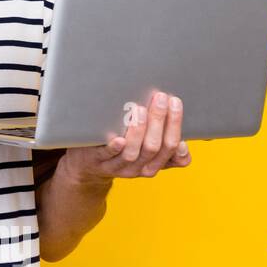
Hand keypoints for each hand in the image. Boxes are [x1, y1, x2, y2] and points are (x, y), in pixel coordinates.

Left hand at [60, 91, 192, 184]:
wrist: (88, 166)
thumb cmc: (122, 148)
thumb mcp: (144, 146)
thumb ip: (162, 136)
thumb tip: (177, 112)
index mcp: (155, 163)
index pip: (174, 149)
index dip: (176, 126)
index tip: (175, 103)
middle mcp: (140, 168)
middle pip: (154, 147)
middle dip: (160, 120)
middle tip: (161, 97)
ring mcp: (118, 167)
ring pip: (133, 153)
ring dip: (139, 131)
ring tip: (140, 110)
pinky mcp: (98, 162)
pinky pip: (108, 156)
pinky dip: (115, 148)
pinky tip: (118, 139)